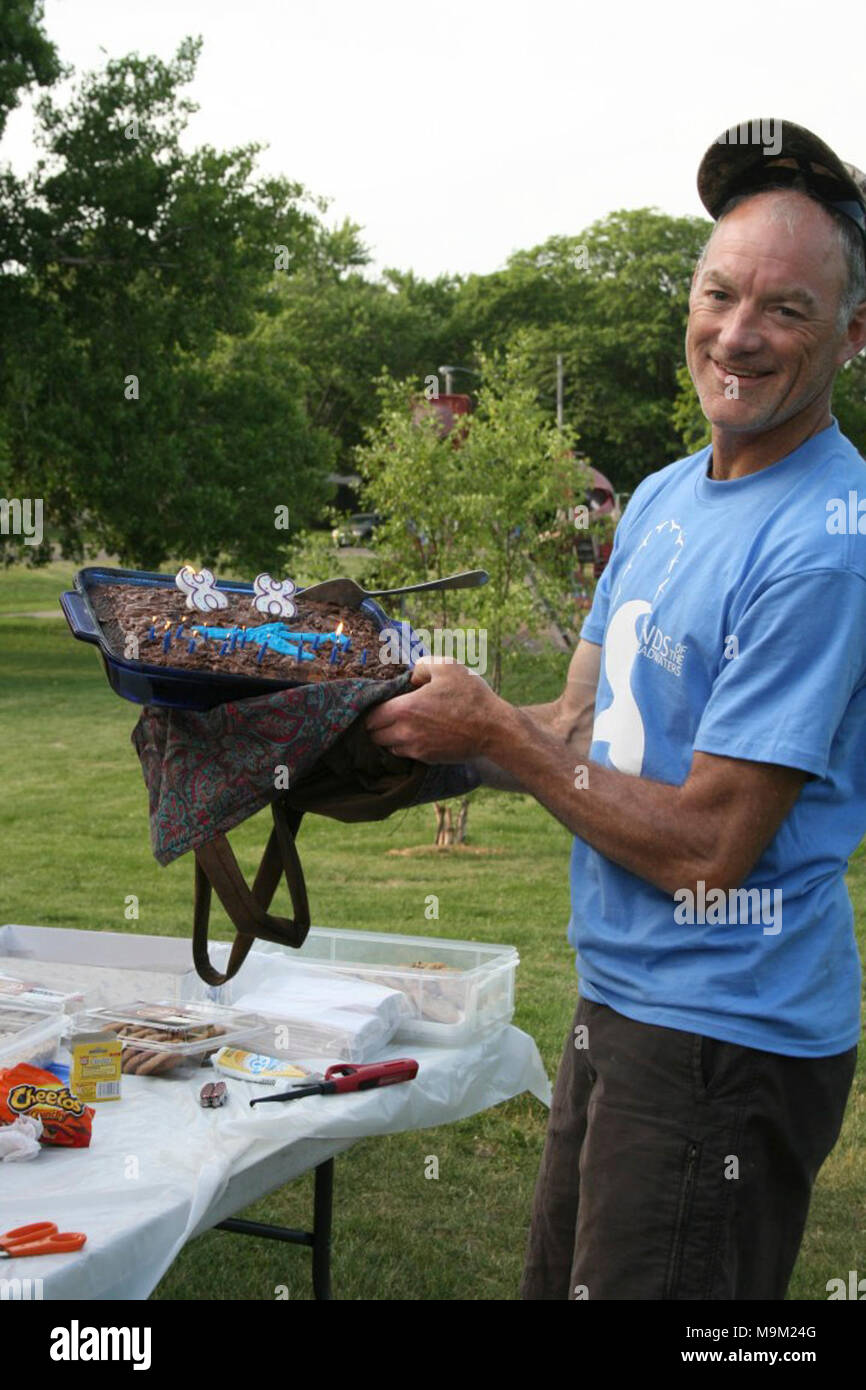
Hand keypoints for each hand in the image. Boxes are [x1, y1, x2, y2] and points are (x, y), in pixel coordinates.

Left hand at [364, 657, 502, 762]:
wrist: (494, 730)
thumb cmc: (471, 697)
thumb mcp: (448, 667)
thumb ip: (422, 665)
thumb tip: (411, 676)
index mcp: (405, 709)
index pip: (370, 716)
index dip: (372, 709)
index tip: (381, 702)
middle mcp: (405, 733)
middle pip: (374, 735)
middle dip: (376, 724)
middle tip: (388, 713)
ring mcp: (416, 749)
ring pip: (388, 747)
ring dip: (389, 737)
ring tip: (402, 724)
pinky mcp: (428, 760)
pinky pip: (406, 754)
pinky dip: (405, 746)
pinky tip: (418, 734)